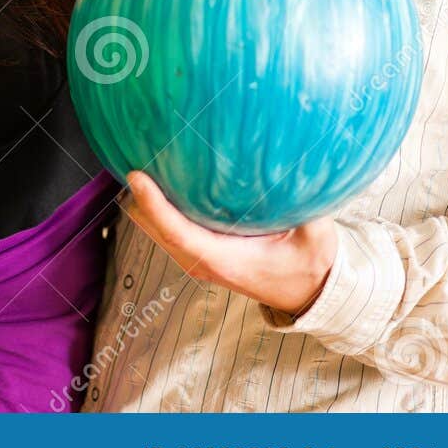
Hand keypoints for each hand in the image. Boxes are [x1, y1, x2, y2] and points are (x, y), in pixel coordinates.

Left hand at [123, 171, 336, 317]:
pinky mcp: (199, 254)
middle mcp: (202, 262)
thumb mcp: (315, 237)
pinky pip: (167, 229)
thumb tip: (295, 166)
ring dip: (145, 201)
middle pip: (154, 228)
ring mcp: (197, 260)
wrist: (308, 293)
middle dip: (139, 197)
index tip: (136, 176)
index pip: (176, 232)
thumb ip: (306, 206)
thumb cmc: (311, 265)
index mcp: (223, 260)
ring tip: (141, 160)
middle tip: (132, 153)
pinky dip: (157, 207)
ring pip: (155, 229)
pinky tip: (161, 179)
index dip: (153, 204)